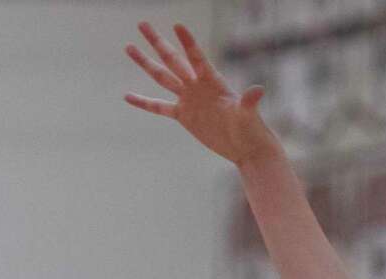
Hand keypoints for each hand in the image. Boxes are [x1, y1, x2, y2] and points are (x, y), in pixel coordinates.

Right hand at [124, 23, 279, 166]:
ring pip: (162, 77)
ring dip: (146, 63)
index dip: (188, 43)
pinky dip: (144, 102)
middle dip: (157, 42)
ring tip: (129, 47)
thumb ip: (249, 102)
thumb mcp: (248, 115)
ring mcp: (188, 99)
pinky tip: (128, 96)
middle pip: (172, 59)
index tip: (177, 26)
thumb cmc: (251, 130)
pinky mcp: (183, 116)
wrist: (245, 147)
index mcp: (212, 81)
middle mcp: (197, 85)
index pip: (196, 57)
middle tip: (142, 24)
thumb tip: (258, 90)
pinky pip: (159, 107)